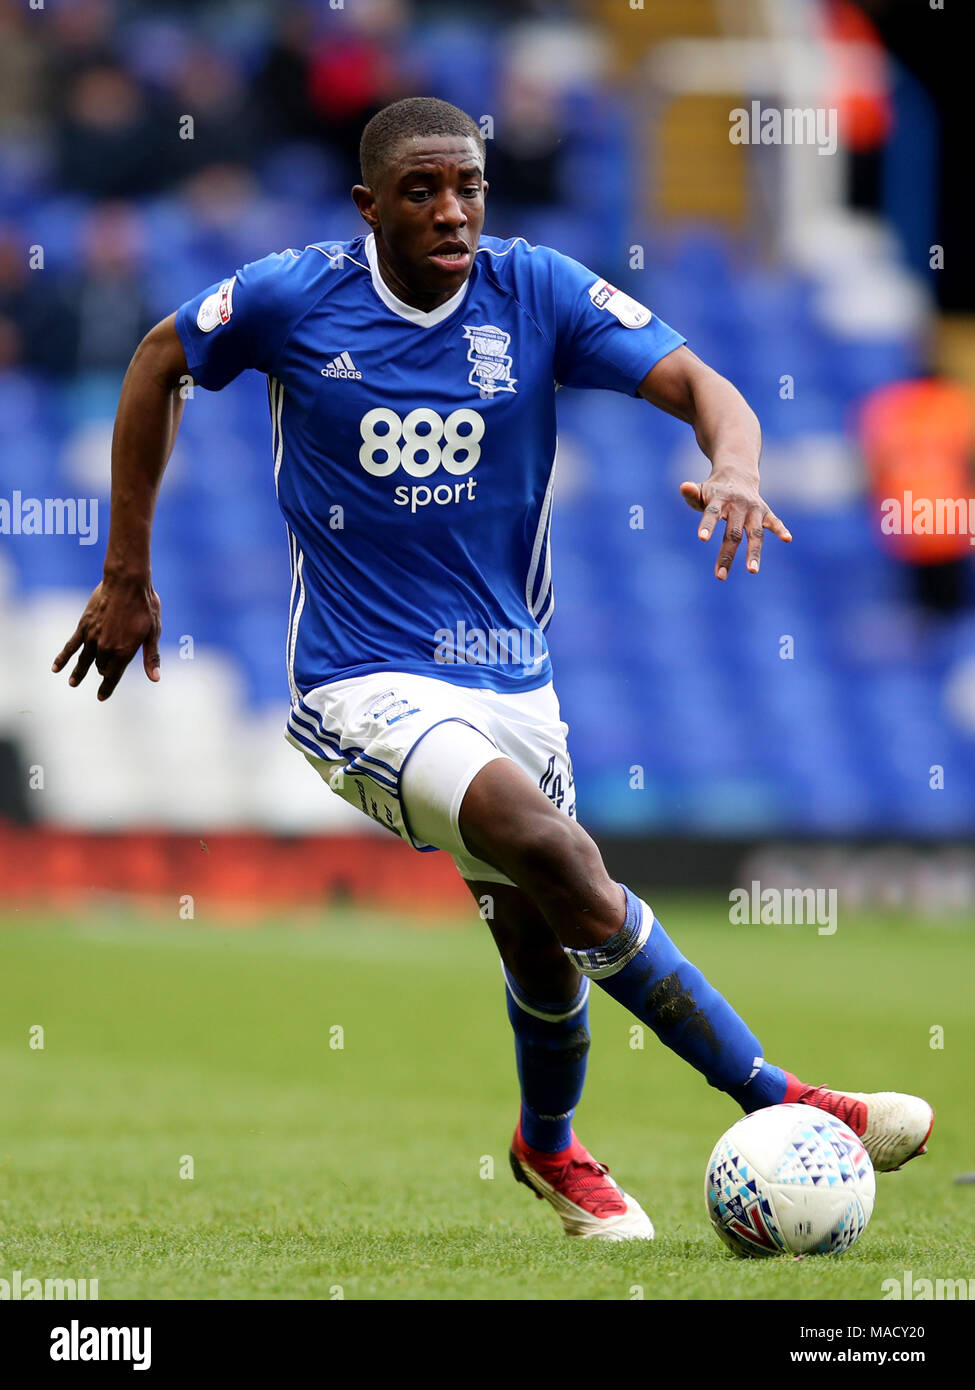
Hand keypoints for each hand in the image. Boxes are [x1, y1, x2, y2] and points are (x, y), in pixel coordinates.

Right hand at [52, 576, 161, 700]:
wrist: (126, 582)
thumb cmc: (144, 606)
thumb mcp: (153, 632)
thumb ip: (151, 657)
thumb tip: (155, 678)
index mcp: (124, 652)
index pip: (113, 677)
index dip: (107, 688)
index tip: (101, 697)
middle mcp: (106, 648)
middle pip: (101, 667)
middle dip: (103, 672)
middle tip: (103, 675)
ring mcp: (92, 637)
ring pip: (84, 660)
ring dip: (78, 672)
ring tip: (72, 683)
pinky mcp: (84, 626)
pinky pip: (71, 646)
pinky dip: (63, 658)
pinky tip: (56, 667)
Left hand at [680, 471, 791, 578]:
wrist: (737, 475)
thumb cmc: (713, 492)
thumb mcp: (701, 491)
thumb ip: (691, 493)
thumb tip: (684, 487)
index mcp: (719, 499)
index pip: (712, 513)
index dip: (708, 525)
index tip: (702, 539)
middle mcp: (738, 505)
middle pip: (733, 533)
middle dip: (727, 555)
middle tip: (720, 576)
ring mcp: (753, 509)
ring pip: (755, 533)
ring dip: (754, 552)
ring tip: (752, 571)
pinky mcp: (766, 512)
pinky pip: (775, 522)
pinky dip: (781, 529)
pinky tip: (787, 538)